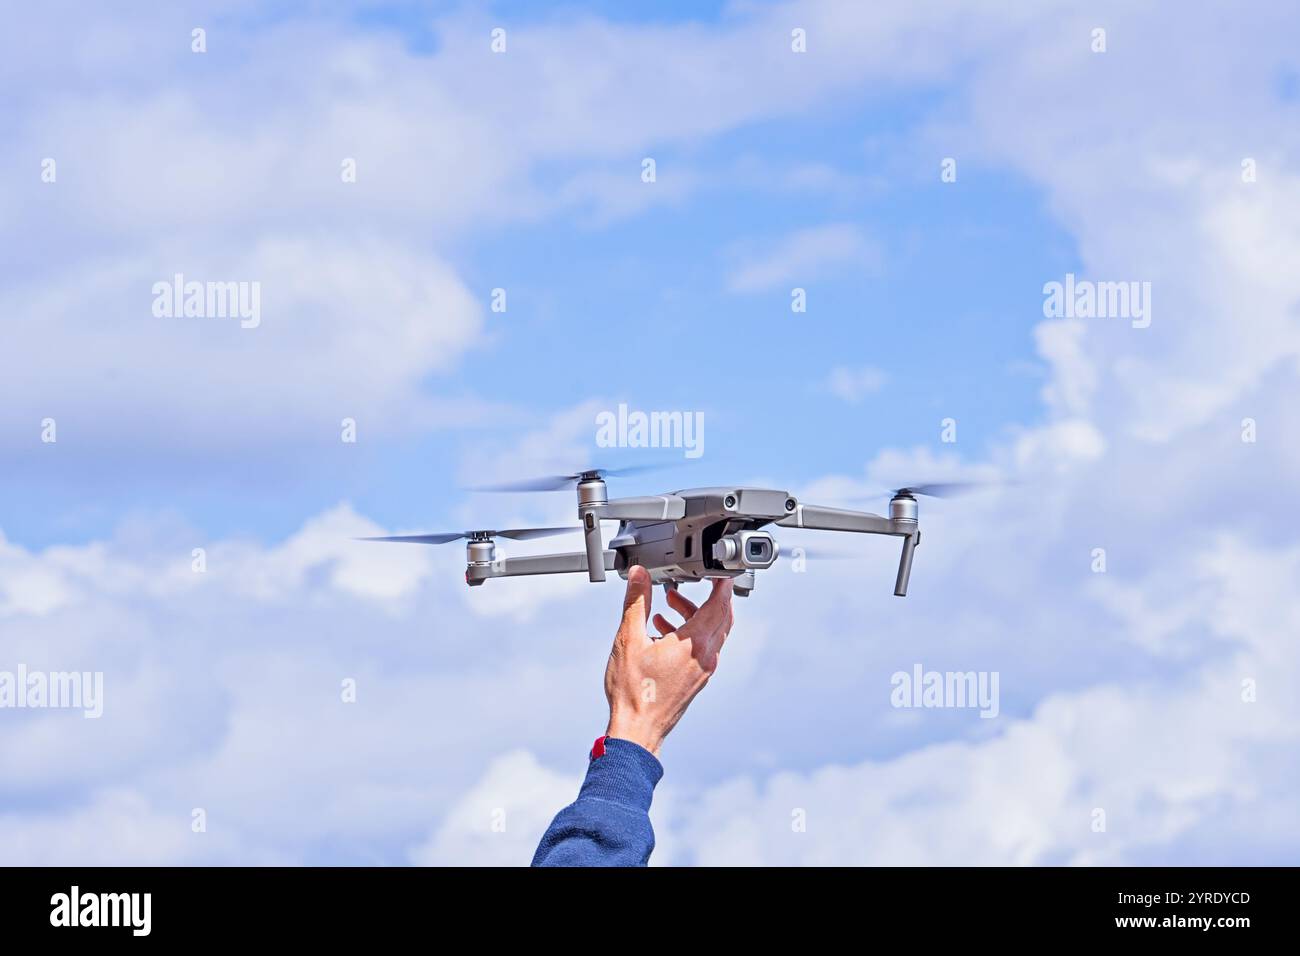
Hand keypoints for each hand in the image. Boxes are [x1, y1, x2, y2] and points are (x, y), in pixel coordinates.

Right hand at [603, 566, 734, 755]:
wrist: (637, 730)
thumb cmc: (634, 691)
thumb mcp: (628, 638)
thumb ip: (636, 601)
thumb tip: (639, 575)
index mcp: (695, 643)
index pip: (720, 603)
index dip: (722, 582)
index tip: (719, 569)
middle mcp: (706, 656)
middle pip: (722, 616)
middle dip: (708, 595)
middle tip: (693, 581)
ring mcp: (703, 670)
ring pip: (711, 633)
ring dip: (694, 613)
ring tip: (668, 602)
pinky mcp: (696, 679)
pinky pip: (702, 648)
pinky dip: (689, 633)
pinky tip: (661, 631)